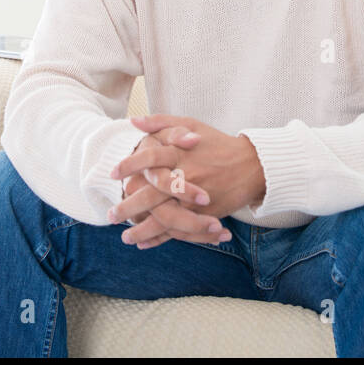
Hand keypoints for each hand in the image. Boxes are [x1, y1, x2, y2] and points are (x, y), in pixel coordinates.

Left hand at [109, 114, 266, 248]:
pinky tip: (146, 242)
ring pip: (163, 218)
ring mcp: (195, 198)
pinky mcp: (204, 214)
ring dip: (141, 229)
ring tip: (125, 237)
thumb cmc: (217, 143)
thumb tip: (133, 122)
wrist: (252, 164)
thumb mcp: (190, 124)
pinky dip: (161, 238)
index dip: (128, 166)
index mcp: (179, 153)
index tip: (112, 174)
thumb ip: (160, 122)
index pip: (148, 158)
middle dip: (128, 206)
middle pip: (150, 195)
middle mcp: (186, 176)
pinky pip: (180, 230)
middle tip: (111, 214)